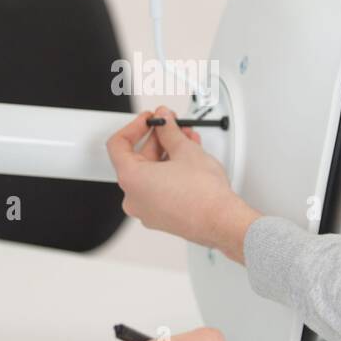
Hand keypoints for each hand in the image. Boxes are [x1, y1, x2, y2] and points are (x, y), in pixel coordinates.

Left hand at [106, 107, 260, 262]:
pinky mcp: (161, 216)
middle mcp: (134, 198)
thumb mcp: (184, 150)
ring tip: (186, 140)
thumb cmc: (203, 195)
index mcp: (131, 180)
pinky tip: (187, 159)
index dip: (134, 126)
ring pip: (151, 173)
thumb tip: (164, 121)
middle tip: (172, 125)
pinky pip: (159, 187)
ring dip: (167, 153)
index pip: (119, 145)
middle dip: (158, 139)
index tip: (149, 120)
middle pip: (137, 158)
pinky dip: (169, 171)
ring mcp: (147, 209)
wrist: (222, 221)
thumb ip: (169, 130)